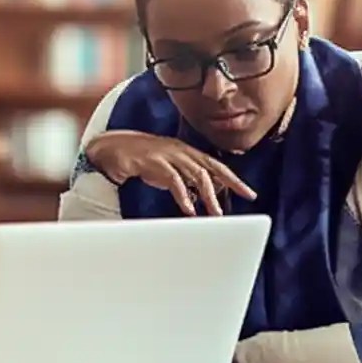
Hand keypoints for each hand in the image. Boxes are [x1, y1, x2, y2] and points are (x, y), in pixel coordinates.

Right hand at [84, 130, 255, 215]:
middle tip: (242, 199)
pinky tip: (189, 209)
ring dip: (208, 195)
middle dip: (229, 184)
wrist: (112, 149)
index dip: (234, 179)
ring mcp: (168, 155)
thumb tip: (201, 197)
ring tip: (215, 213)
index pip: (216, 165)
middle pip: (211, 168)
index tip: (249, 193)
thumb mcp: (168, 169)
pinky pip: (174, 180)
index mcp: (186, 152)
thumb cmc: (141, 160)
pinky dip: (183, 196)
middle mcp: (181, 151)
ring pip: (196, 174)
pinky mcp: (154, 162)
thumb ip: (185, 180)